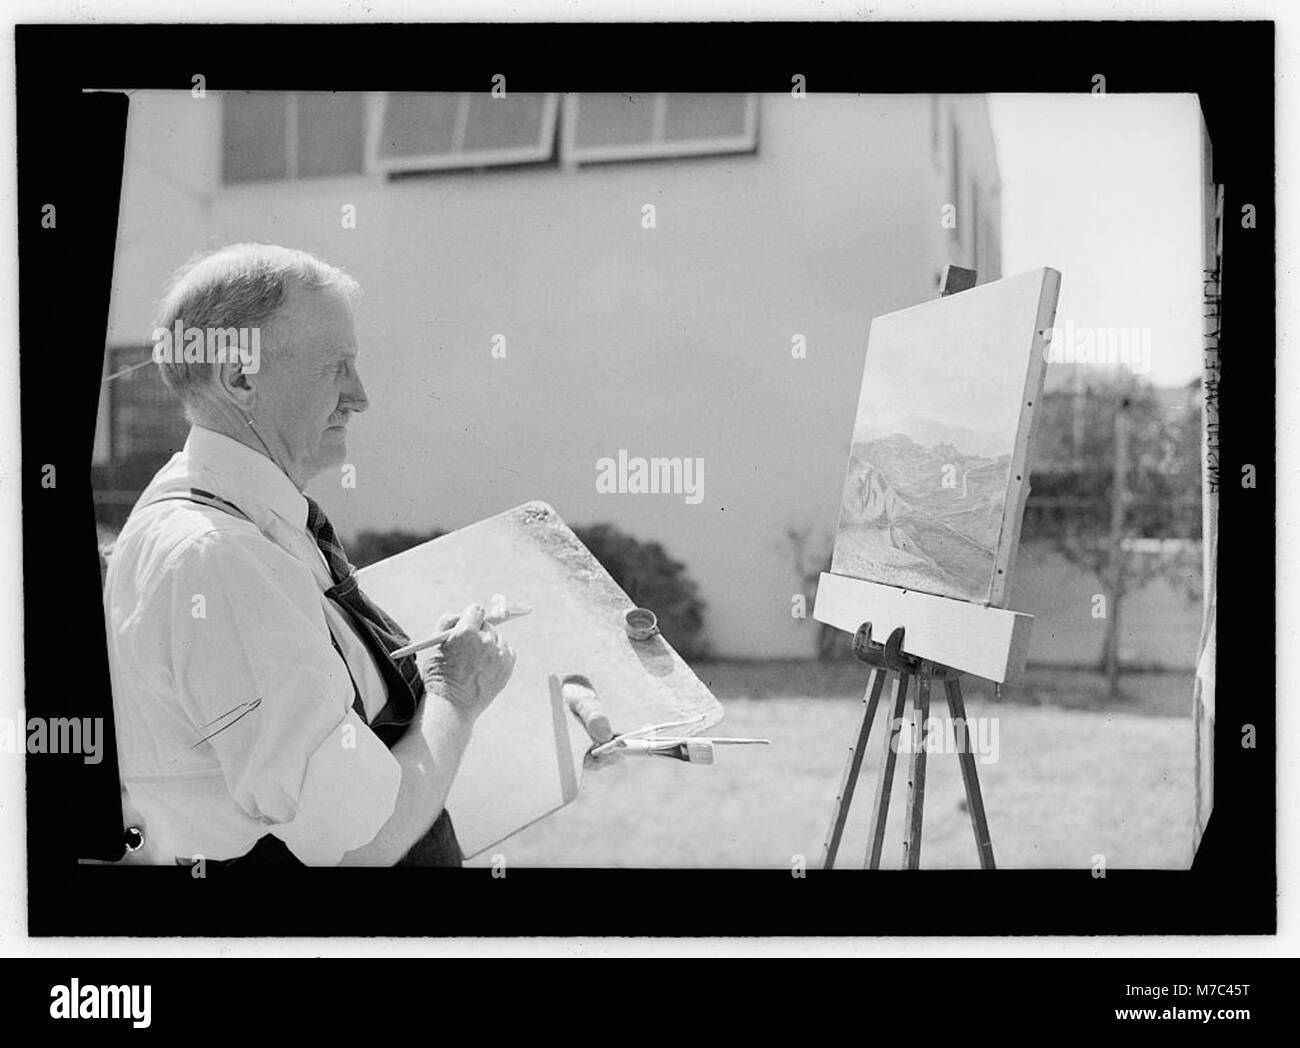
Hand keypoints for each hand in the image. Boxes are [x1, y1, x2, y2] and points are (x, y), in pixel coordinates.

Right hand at [421, 602, 515, 722]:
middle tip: (469, 647)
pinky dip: (498, 655)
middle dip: (478, 632)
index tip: (469, 623)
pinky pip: (507, 650)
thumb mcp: (434, 644)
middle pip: (487, 625)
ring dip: (489, 645)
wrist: (452, 706)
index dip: (470, 617)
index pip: (476, 610)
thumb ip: (448, 622)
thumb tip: (463, 613)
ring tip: (475, 662)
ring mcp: (498, 654)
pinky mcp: (508, 666)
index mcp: (465, 632)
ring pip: (497, 638)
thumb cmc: (438, 675)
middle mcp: (485, 640)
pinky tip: (485, 667)